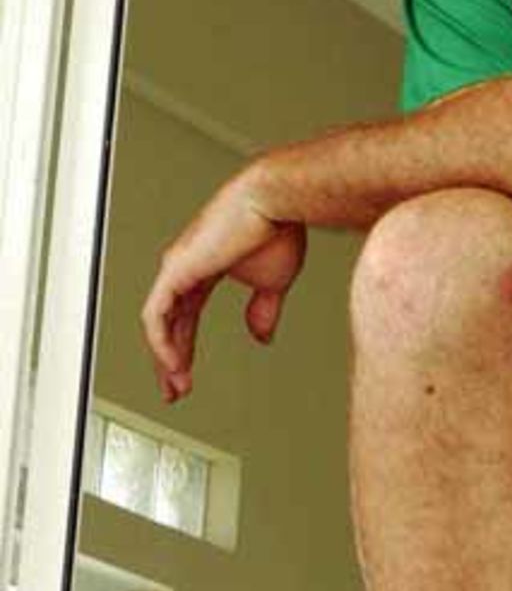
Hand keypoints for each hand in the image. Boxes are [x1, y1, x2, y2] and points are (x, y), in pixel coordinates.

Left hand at [141, 165, 306, 402]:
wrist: (275, 201)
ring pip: (158, 322)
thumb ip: (262, 309)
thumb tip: (261, 335)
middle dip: (170, 360)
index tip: (188, 374)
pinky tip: (171, 361)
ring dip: (164, 357)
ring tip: (174, 384)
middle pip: (168, 323)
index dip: (186, 348)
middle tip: (174, 389)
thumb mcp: (273, 282)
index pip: (186, 316)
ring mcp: (178, 268)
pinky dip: (161, 341)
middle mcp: (186, 268)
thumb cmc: (277, 228)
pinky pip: (156, 315)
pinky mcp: (176, 269)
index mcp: (206, 268)